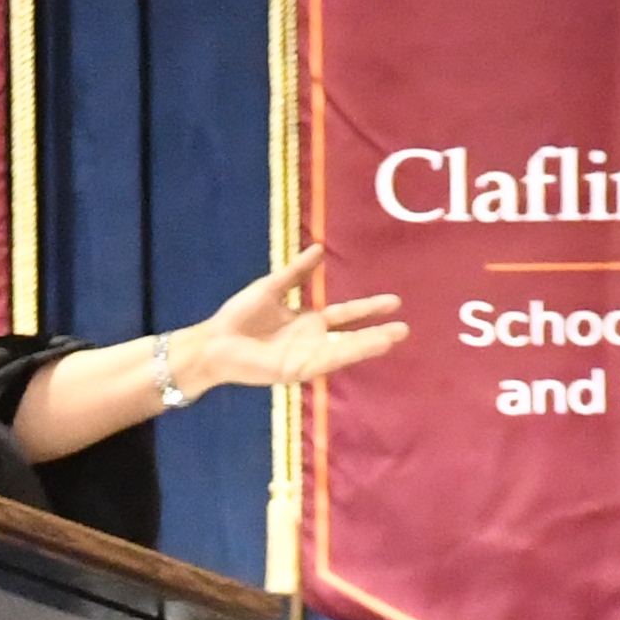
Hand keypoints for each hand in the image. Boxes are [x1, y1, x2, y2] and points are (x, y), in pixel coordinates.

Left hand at [173, 248, 406, 393]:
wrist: (213, 342)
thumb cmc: (238, 317)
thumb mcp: (271, 288)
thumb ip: (296, 272)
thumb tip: (320, 249)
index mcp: (307, 322)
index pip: (345, 315)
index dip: (368, 308)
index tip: (394, 302)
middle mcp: (311, 342)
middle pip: (351, 337)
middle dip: (377, 333)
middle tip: (405, 329)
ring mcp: (305, 357)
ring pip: (343, 351)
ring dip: (367, 345)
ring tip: (393, 338)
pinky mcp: (295, 370)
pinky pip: (324, 361)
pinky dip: (345, 354)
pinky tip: (362, 348)